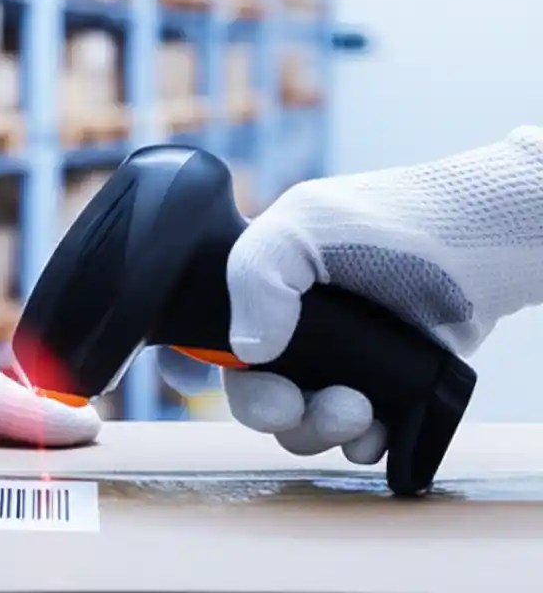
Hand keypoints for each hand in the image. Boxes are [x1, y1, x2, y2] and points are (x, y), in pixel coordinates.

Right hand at [223, 126, 542, 461]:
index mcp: (257, 294)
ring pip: (300, 426)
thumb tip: (248, 352)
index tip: (196, 381)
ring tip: (356, 409)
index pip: (199, 338)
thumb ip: (256, 276)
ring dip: (318, 429)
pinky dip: (361, 443)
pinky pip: (356, 440)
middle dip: (267, 410)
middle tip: (293, 405)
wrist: (476, 243)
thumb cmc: (386, 221)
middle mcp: (291, 334)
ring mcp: (337, 367)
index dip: (189, 366)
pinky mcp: (384, 394)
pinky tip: (376, 428)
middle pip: (250, 396)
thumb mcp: (302, 225)